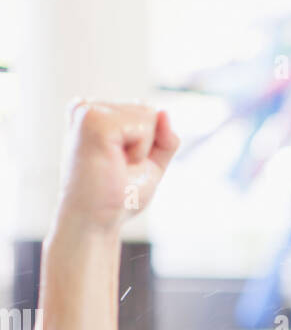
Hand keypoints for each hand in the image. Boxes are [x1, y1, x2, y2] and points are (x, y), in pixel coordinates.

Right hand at [54, 100, 180, 234]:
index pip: (146, 111)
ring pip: (149, 113)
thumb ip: (163, 138)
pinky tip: (114, 163)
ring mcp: (88, 111)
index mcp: (95, 115)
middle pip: (148, 109)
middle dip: (145, 146)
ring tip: (114, 167)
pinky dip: (140, 152)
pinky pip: (144, 125)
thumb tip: (164, 112)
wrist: (95, 222)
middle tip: (117, 169)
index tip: (120, 165)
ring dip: (141, 150)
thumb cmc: (117, 197)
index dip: (146, 145)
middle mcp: (88, 108)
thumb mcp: (150, 163)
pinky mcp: (94, 121)